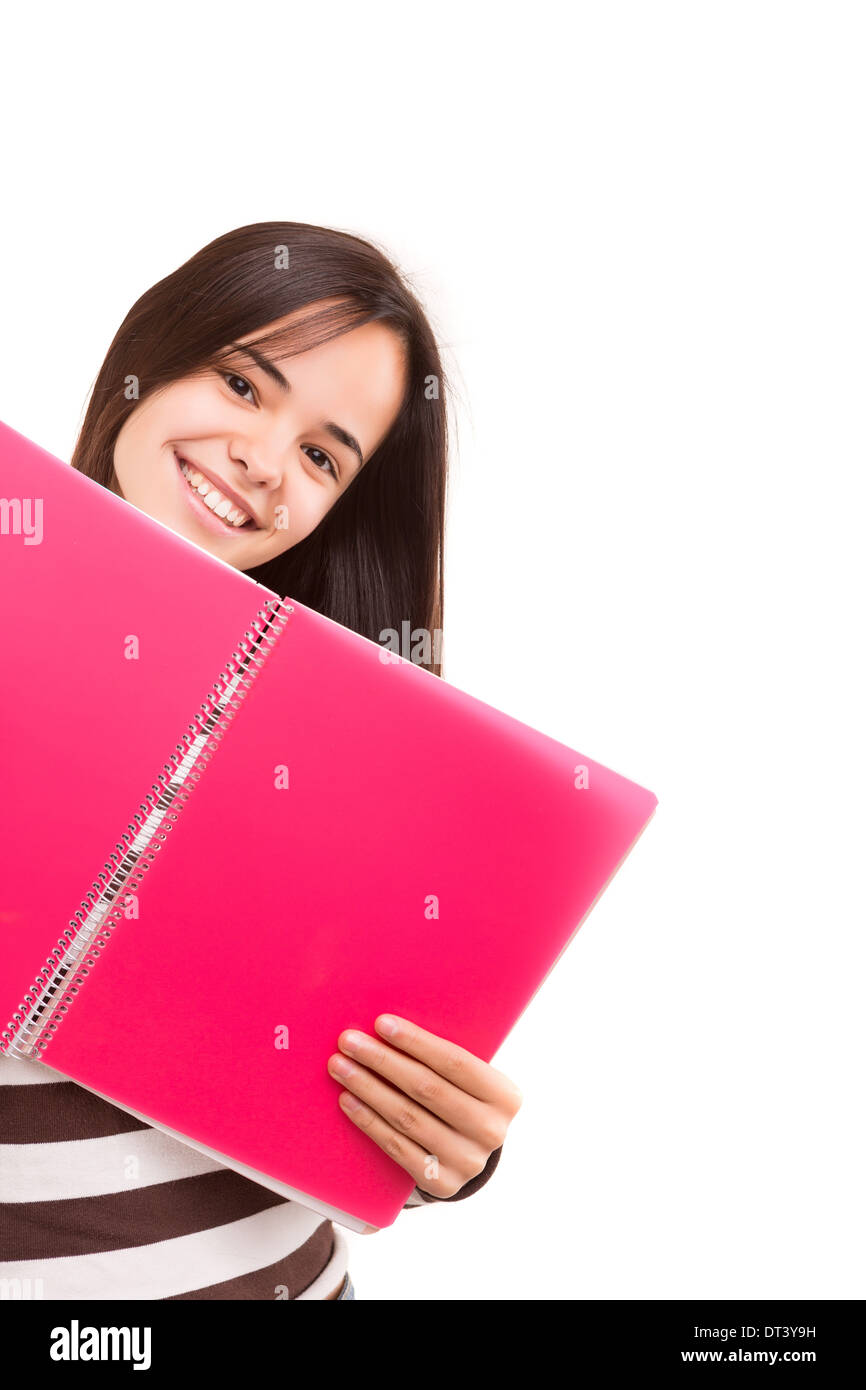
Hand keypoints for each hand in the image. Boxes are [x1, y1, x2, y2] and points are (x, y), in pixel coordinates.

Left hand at [327, 1013, 522, 1196]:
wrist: (469, 1153)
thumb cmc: (461, 1099)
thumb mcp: (469, 1080)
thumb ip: (442, 1059)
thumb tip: (388, 1027)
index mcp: (504, 1095)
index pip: (454, 1061)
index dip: (416, 1041)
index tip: (381, 1023)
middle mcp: (490, 1130)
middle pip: (426, 1088)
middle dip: (382, 1060)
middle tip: (349, 1041)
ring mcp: (466, 1161)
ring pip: (406, 1116)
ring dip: (367, 1087)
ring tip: (341, 1066)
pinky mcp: (441, 1182)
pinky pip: (396, 1146)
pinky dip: (368, 1120)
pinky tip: (348, 1100)